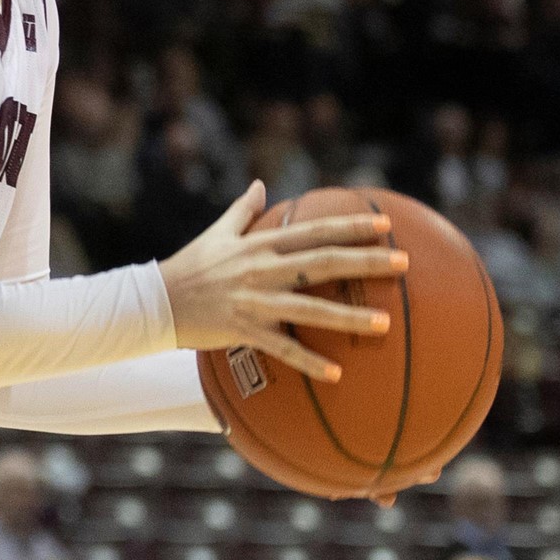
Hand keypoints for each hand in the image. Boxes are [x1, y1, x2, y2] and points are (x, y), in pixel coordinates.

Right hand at [161, 180, 401, 379]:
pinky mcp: (245, 331)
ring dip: (349, 318)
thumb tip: (260, 185)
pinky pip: (283, 350)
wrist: (157, 301)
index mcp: (260, 244)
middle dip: (366, 262)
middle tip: (403, 262)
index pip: (314, 231)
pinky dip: (310, 362)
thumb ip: (243, 210)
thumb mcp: (217, 233)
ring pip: (311, 310)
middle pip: (323, 264)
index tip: (384, 224)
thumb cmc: (190, 265)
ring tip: (385, 323)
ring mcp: (256, 302)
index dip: (350, 226)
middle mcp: (263, 270)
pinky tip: (337, 374)